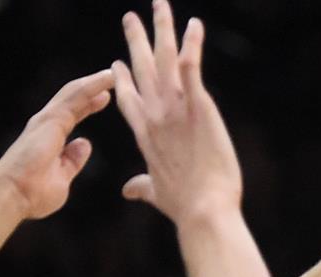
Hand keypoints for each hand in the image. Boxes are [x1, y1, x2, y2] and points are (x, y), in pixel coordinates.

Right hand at [0, 70, 115, 219]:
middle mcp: (47, 125)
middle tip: (111, 79)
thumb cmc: (32, 194)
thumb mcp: (62, 178)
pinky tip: (108, 78)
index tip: (103, 99)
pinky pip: (76, 96)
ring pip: (75, 93)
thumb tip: (83, 145)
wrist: (12, 194)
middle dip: (92, 90)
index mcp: (51, 139)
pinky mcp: (51, 119)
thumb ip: (72, 162)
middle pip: (74, 100)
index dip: (88, 106)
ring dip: (94, 82)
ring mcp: (47, 120)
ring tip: (113, 73)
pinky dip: (92, 85)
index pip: (73, 116)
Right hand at [111, 1, 241, 223]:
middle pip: (141, 68)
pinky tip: (195, 25)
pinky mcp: (198, 106)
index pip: (128, 99)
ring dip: (162, 29)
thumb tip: (129, 190)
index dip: (122, 79)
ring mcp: (175, 108)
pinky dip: (193, 44)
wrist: (203, 211)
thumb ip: (142, 186)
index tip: (117, 63)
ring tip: (160, 4)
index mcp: (145, 134)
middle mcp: (155, 115)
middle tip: (130, 18)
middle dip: (136, 41)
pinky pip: (193, 67)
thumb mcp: (157, 194)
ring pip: (165, 58)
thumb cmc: (184, 207)